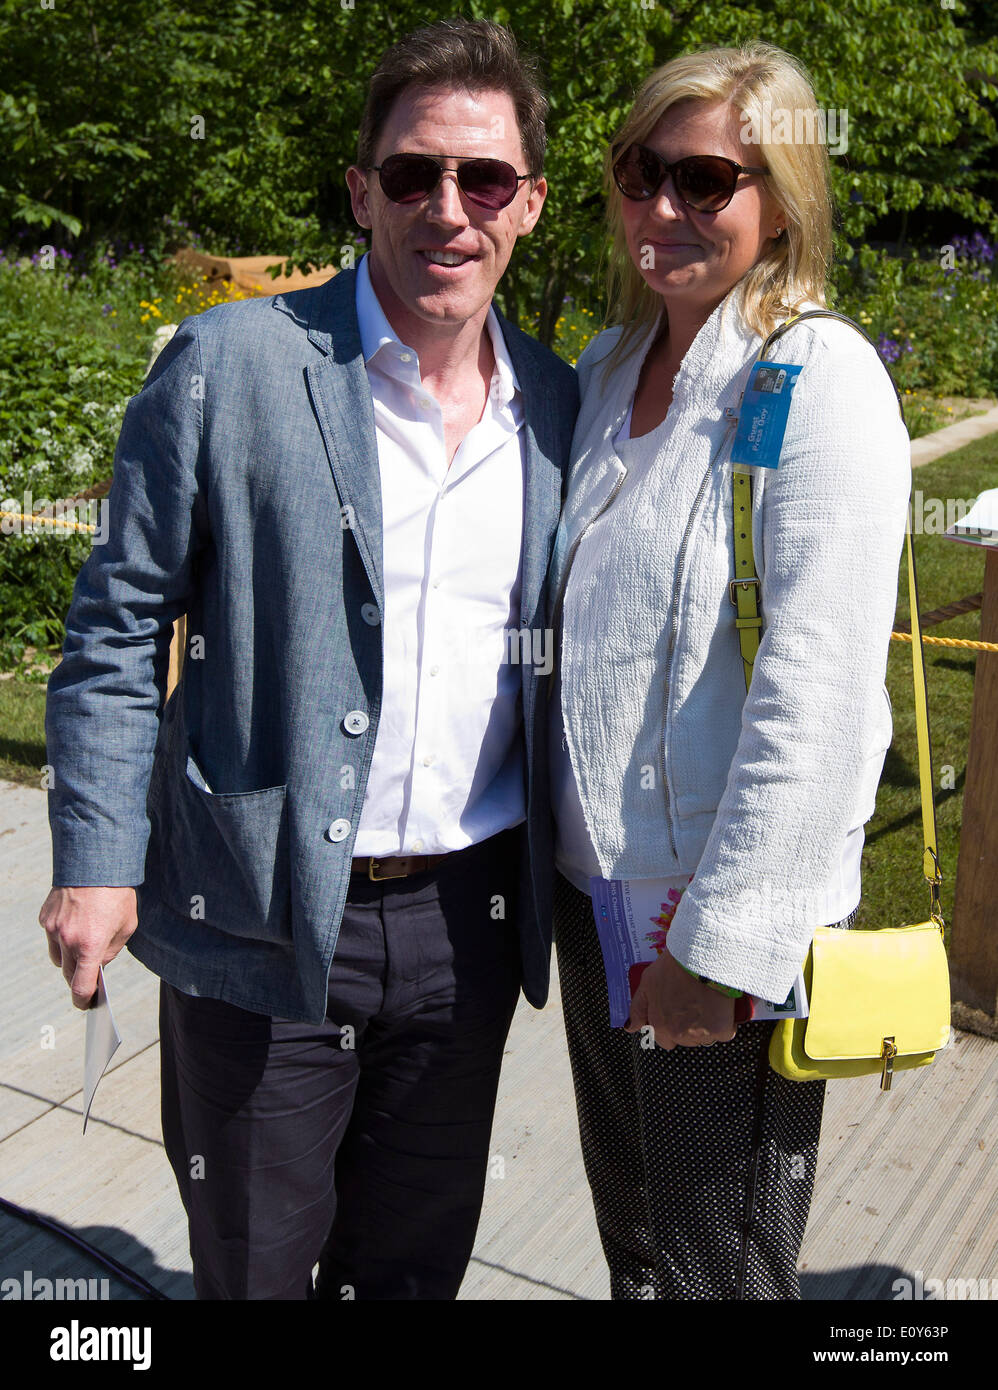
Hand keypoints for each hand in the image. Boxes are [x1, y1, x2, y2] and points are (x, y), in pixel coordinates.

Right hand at [38, 887, 137, 1009]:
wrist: (95, 862)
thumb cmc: (117, 894)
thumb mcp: (126, 926)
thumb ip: (112, 951)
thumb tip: (99, 964)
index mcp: (90, 945)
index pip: (81, 985)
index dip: (83, 999)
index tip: (86, 1003)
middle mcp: (67, 939)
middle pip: (68, 974)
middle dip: (79, 976)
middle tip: (90, 973)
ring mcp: (53, 929)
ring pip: (57, 957)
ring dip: (69, 958)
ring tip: (84, 943)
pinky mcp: (45, 918)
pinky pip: (52, 938)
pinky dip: (62, 938)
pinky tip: (76, 924)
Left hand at [623, 948, 736, 1048]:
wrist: (701, 957)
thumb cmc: (673, 967)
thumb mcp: (647, 983)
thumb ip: (638, 1008)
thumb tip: (630, 1027)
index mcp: (660, 1026)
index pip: (665, 1041)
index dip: (671, 1026)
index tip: (679, 1013)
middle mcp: (679, 1034)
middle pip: (686, 1041)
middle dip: (689, 1027)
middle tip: (694, 1004)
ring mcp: (700, 1034)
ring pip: (705, 1039)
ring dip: (707, 1027)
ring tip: (707, 1003)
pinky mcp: (720, 1029)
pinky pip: (725, 1033)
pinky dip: (725, 1023)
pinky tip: (721, 1006)